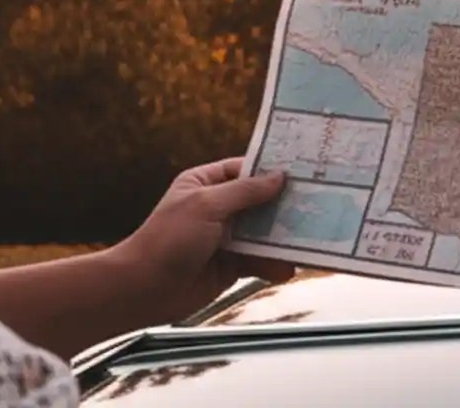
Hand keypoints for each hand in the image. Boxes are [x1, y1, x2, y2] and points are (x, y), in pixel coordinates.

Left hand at [112, 157, 296, 322]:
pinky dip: (273, 264)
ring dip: (283, 238)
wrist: (142, 290)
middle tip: (317, 203)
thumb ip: (245, 192)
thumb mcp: (206, 205)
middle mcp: (217, 208)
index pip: (244, 170)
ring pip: (263, 233)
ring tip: (310, 238)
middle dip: (284, 205)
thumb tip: (279, 177)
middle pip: (259, 202)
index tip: (302, 170)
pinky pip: (259, 260)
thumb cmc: (167, 239)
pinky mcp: (231, 265)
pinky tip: (288, 268)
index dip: (271, 170)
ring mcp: (225, 238)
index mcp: (204, 184)